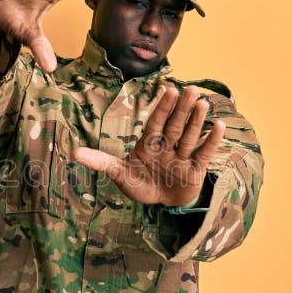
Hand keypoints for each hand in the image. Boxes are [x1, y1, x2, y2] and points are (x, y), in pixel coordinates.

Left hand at [73, 86, 225, 206]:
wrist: (160, 203)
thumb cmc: (140, 184)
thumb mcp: (119, 174)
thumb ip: (100, 162)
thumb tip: (72, 152)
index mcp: (148, 144)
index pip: (156, 123)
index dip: (163, 108)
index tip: (170, 90)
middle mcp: (166, 147)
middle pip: (175, 126)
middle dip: (182, 109)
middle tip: (191, 89)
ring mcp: (181, 157)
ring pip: (189, 136)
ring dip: (196, 121)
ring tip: (204, 102)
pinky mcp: (194, 171)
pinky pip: (203, 154)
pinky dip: (210, 141)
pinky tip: (218, 125)